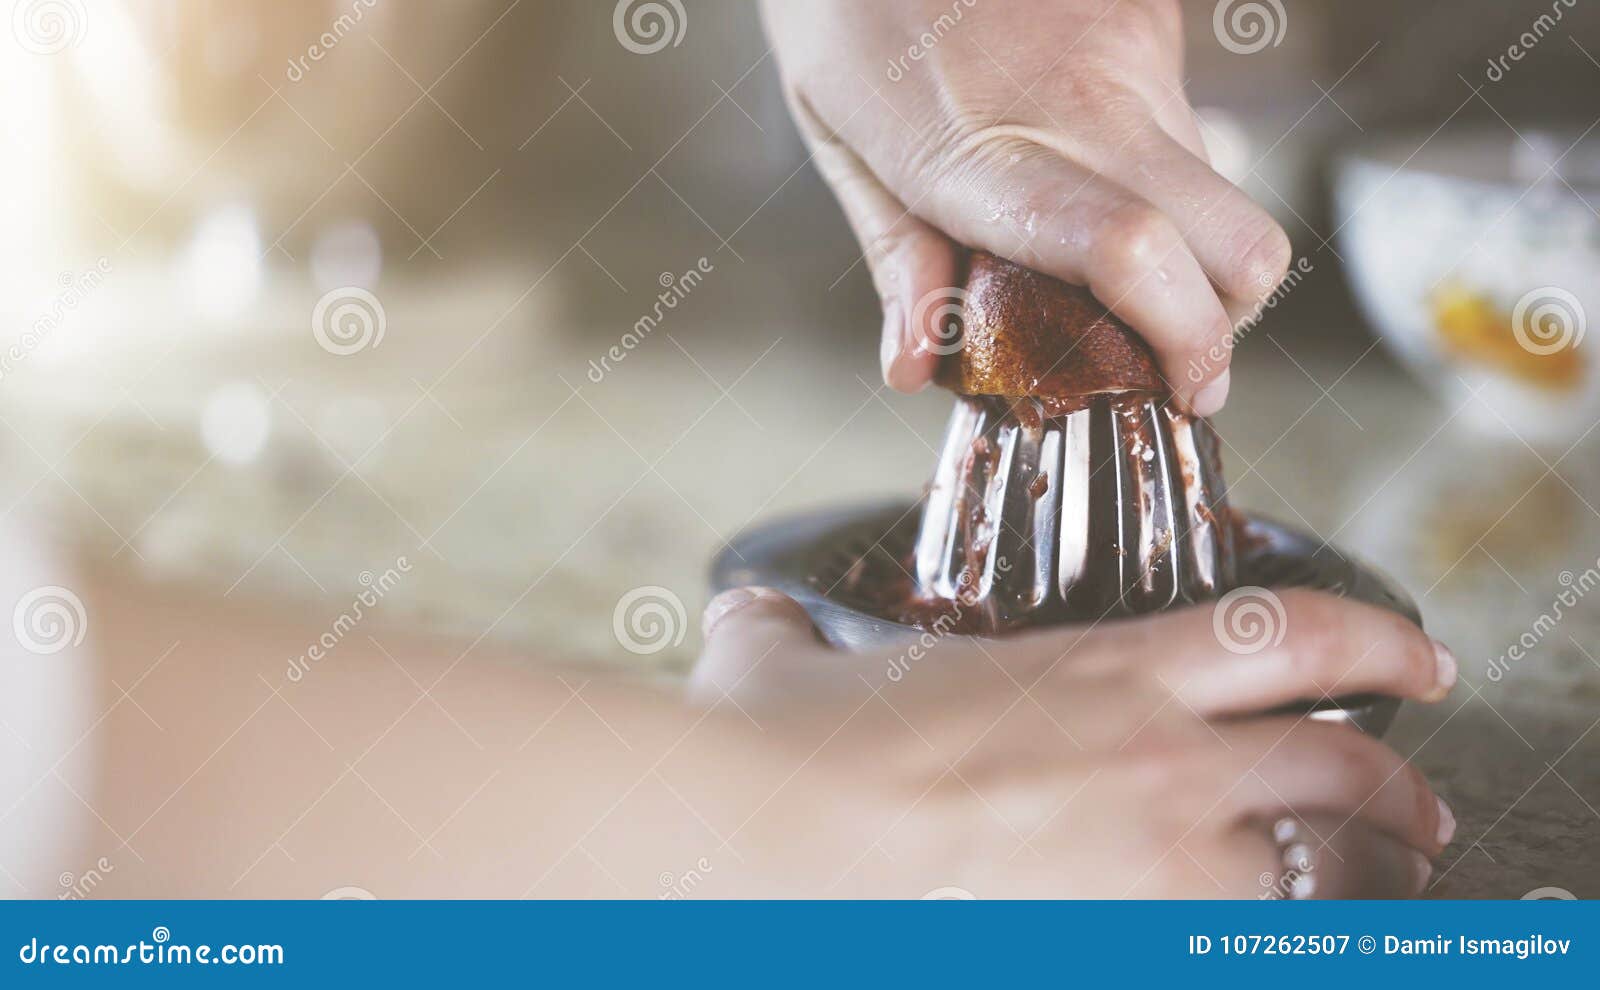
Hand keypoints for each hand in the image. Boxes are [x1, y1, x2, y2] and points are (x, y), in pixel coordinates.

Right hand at [691, 586, 1456, 897]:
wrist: (771, 831)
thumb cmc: (784, 749)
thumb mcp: (781, 661)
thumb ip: (780, 631)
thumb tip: (748, 619)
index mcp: (1095, 670)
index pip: (1285, 632)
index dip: (1378, 638)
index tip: (1416, 655)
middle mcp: (1153, 756)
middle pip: (1338, 760)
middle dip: (1398, 788)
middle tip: (1417, 809)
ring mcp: (1151, 858)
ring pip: (1324, 867)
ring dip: (1370, 876)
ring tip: (1387, 887)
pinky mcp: (1126, 937)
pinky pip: (1255, 945)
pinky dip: (1282, 937)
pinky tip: (1280, 939)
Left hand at [761, 0, 1290, 412]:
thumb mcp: (837, 134)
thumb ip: (894, 254)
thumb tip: (917, 363)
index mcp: (984, 148)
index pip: (1128, 252)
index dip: (1182, 340)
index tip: (1186, 394)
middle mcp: (1086, 100)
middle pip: (1236, 240)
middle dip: (1224, 320)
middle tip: (1175, 354)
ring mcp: (1134, 50)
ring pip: (1217, 187)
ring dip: (1188, 248)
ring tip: (1109, 260)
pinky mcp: (1153, 18)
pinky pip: (1185, 127)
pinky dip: (1159, 175)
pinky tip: (1087, 162)